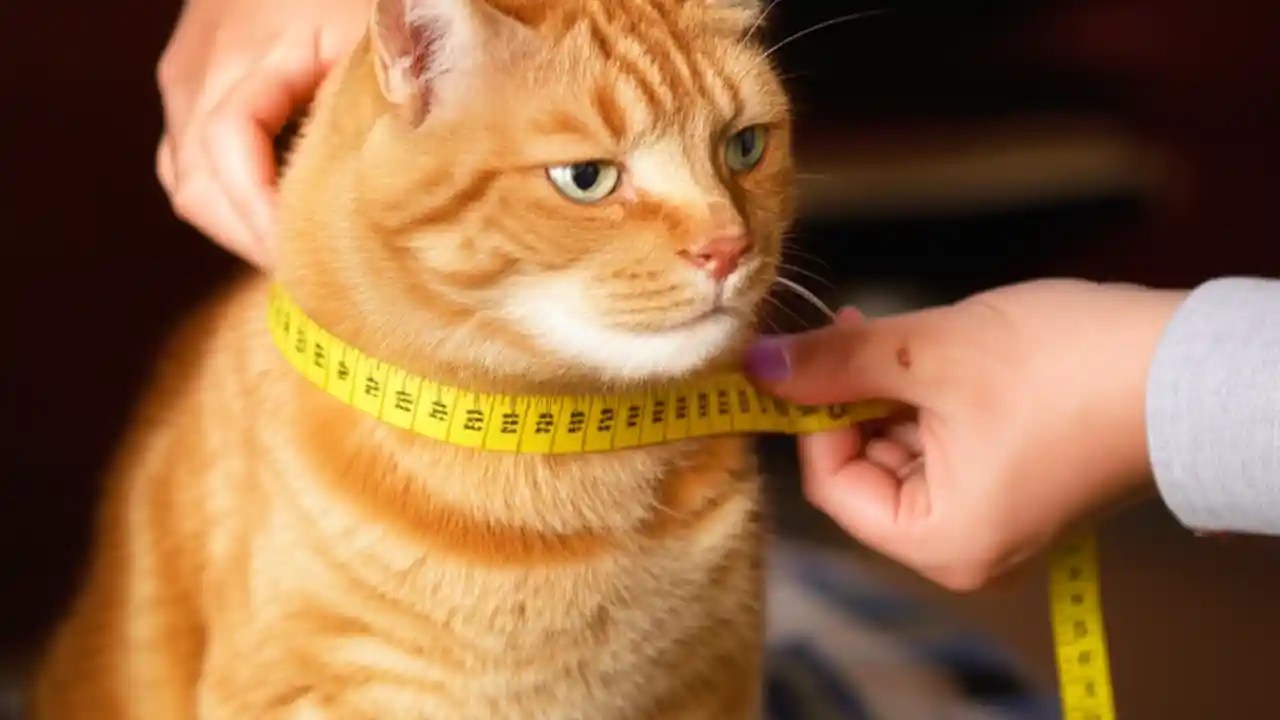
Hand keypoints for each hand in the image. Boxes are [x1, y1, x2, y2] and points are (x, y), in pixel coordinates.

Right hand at [155, 0, 368, 266]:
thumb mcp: (372, 31)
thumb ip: (383, 92)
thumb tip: (407, 180)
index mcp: (246, 55)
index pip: (229, 152)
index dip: (262, 216)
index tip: (307, 263)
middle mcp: (198, 72)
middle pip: (198, 186)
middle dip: (251, 239)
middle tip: (314, 283)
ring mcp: (184, 80)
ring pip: (188, 183)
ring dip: (236, 227)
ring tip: (296, 263)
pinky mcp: (189, 89)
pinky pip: (190, 163)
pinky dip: (226, 201)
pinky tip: (274, 224)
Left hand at [746, 280, 1186, 590]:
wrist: (1186, 364)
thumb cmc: (1065, 368)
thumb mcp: (930, 354)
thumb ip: (835, 363)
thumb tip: (758, 364)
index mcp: (941, 542)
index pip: (831, 485)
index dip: (812, 417)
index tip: (807, 357)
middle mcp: (963, 546)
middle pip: (864, 468)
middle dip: (855, 398)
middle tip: (861, 332)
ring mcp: (990, 516)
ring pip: (900, 449)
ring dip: (892, 391)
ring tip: (919, 339)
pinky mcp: (1012, 483)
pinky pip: (942, 444)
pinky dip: (929, 399)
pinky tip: (944, 354)